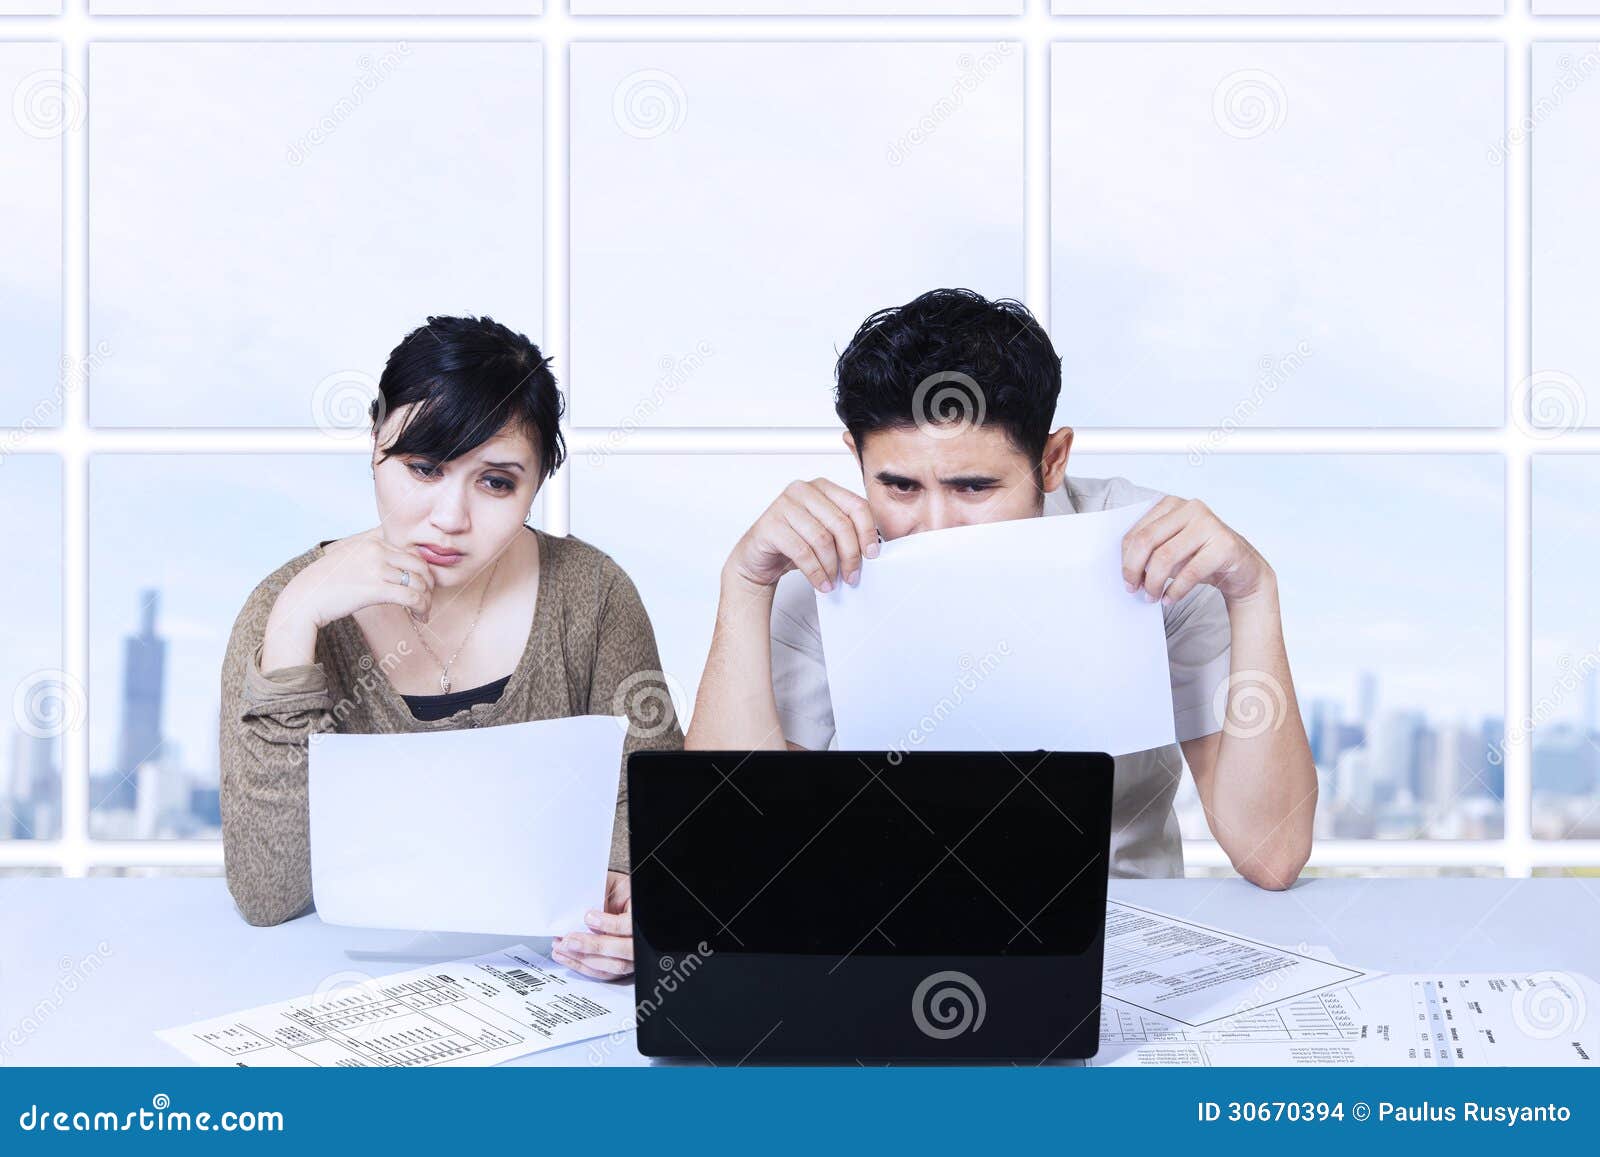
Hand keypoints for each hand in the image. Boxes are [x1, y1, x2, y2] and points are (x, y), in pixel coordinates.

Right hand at [293, 526, 436, 627]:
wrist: (304, 598)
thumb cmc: (326, 584)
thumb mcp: (351, 559)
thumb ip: (373, 557)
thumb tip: (396, 568)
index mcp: (372, 541)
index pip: (411, 553)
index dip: (422, 571)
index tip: (422, 586)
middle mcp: (377, 550)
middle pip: (421, 565)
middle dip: (429, 585)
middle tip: (427, 601)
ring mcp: (377, 568)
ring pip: (420, 582)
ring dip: (426, 601)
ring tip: (423, 613)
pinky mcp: (376, 588)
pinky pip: (412, 597)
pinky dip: (421, 608)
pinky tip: (419, 618)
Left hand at [552, 871, 633, 979]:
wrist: (622, 899)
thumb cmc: (617, 892)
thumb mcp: (612, 885)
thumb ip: (600, 894)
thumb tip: (575, 904)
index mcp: (641, 914)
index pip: (630, 925)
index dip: (610, 924)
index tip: (588, 917)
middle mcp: (643, 939)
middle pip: (623, 950)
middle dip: (593, 947)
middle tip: (569, 940)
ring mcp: (633, 955)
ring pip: (613, 966)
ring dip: (583, 959)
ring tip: (562, 948)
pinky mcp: (620, 964)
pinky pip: (603, 973)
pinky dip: (582, 966)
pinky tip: (566, 956)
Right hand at [725, 478, 879, 591]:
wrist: (757, 557)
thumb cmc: (793, 543)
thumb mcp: (825, 533)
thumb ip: (846, 531)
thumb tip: (872, 548)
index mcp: (822, 487)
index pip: (856, 505)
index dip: (868, 532)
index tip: (872, 554)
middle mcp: (802, 491)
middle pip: (840, 524)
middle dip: (851, 555)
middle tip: (852, 575)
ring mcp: (783, 505)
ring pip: (822, 539)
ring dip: (832, 566)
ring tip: (834, 581)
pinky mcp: (770, 525)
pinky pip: (802, 552)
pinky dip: (815, 572)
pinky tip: (820, 582)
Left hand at [1121, 496, 1272, 607]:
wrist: (1242, 568)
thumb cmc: (1201, 557)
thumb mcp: (1171, 549)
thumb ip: (1149, 551)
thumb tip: (1126, 572)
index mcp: (1171, 505)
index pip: (1137, 532)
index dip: (1126, 559)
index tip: (1126, 580)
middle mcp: (1190, 508)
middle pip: (1147, 541)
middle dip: (1134, 570)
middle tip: (1134, 590)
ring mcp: (1209, 524)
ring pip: (1165, 557)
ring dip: (1154, 583)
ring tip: (1152, 597)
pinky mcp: (1224, 544)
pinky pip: (1189, 572)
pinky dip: (1175, 590)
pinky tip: (1170, 598)